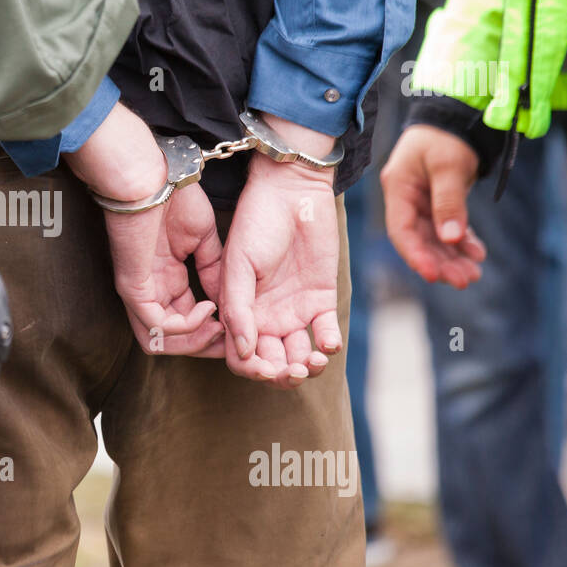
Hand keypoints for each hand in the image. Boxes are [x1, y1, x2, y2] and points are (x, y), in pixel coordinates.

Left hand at [100, 182, 225, 355]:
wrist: (153, 177)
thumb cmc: (174, 198)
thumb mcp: (203, 240)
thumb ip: (212, 270)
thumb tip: (226, 301)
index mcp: (164, 280)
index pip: (184, 322)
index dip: (212, 332)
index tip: (241, 327)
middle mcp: (149, 290)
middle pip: (170, 340)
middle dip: (205, 345)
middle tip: (233, 340)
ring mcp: (138, 291)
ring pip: (159, 340)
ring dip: (194, 342)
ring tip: (221, 328)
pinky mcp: (133, 287)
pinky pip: (156, 324)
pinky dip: (185, 326)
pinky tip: (207, 308)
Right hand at [221, 115, 340, 387]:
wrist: (292, 192)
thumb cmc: (256, 223)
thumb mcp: (238, 265)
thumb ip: (237, 308)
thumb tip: (243, 352)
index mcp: (239, 310)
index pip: (241, 355)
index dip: (252, 369)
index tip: (264, 369)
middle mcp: (265, 315)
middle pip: (271, 361)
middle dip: (281, 374)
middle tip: (293, 372)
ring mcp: (293, 308)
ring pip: (299, 353)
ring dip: (306, 365)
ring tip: (313, 361)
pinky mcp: (321, 298)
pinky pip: (325, 332)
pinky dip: (328, 344)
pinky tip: (327, 343)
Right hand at [380, 124, 486, 288]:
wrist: (456, 115)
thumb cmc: (446, 135)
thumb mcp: (448, 165)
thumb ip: (449, 201)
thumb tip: (451, 238)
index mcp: (398, 188)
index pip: (402, 230)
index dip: (416, 255)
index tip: (434, 275)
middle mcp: (406, 199)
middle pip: (419, 239)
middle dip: (441, 262)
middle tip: (465, 280)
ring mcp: (422, 201)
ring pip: (435, 238)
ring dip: (452, 257)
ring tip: (473, 274)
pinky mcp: (438, 201)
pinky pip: (448, 227)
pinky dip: (462, 242)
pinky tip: (477, 253)